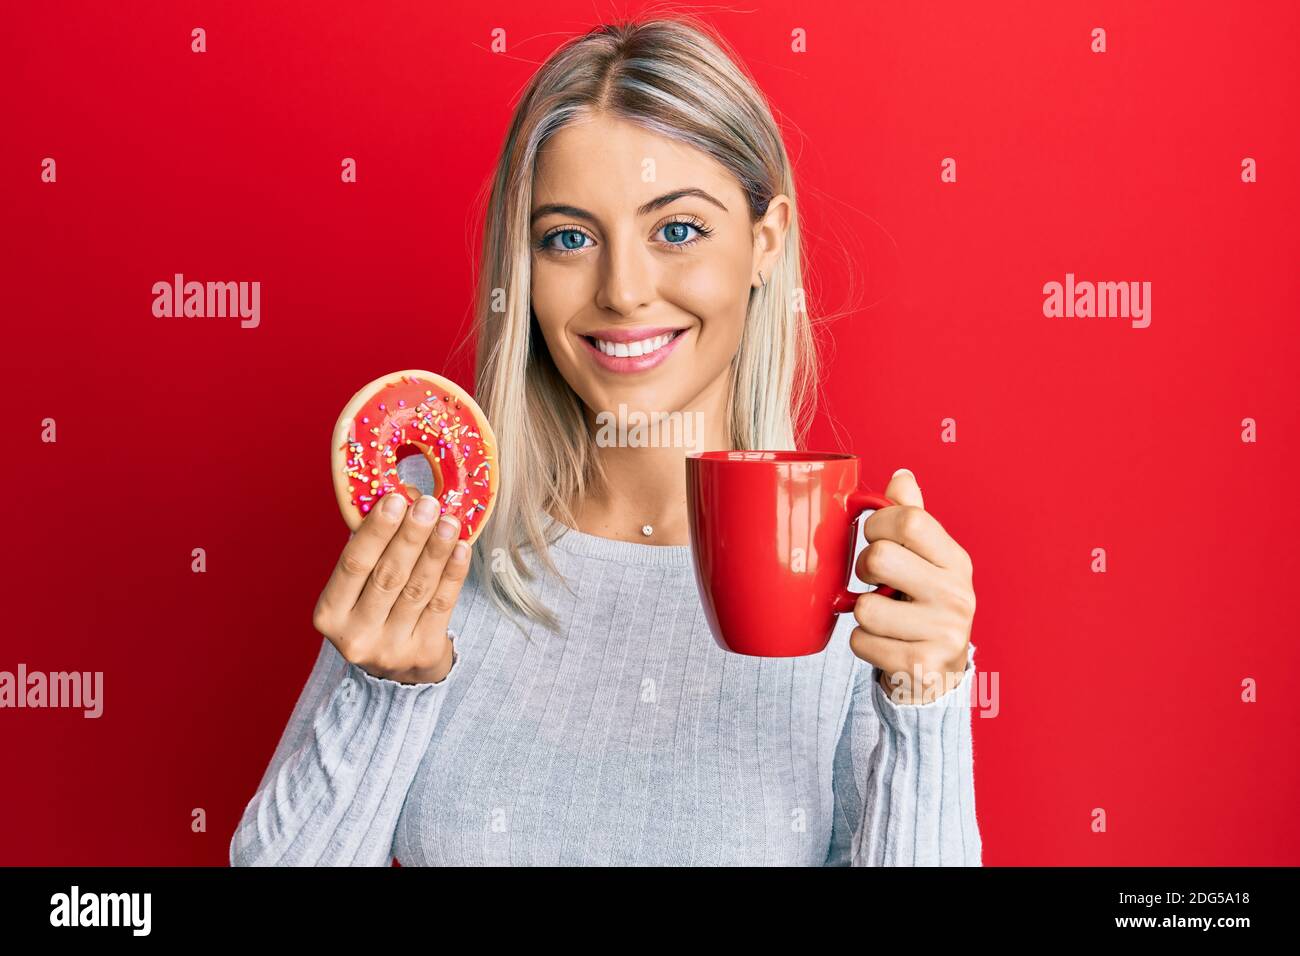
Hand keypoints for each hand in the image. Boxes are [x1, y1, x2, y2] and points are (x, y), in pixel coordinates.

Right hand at [311, 492, 468, 684]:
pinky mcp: (422, 653)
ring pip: (417, 589)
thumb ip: (377, 545)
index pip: (353, 564)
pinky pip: (441, 605)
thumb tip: (409, 497)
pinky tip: (461, 547)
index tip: (395, 499)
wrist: (398, 666)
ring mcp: (390, 649)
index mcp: (330, 613)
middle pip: (388, 576)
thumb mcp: (362, 583)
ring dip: (436, 550)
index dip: (376, 531)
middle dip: (410, 536)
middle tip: (428, 505)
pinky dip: (453, 573)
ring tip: (449, 520)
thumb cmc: (376, 608)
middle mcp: (355, 635)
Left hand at [847, 468, 974, 704]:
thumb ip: (912, 518)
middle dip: (864, 569)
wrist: (937, 676)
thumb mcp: (925, 561)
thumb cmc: (922, 607)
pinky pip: (861, 642)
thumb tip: (901, 475)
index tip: (874, 537)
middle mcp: (957, 595)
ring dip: (862, 614)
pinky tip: (885, 645)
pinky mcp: (921, 667)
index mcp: (957, 562)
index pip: (910, 520)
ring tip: (883, 619)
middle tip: (875, 582)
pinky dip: (863, 644)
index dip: (876, 524)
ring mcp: (943, 633)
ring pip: (864, 606)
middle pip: (879, 558)